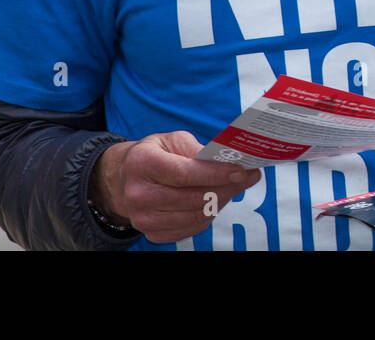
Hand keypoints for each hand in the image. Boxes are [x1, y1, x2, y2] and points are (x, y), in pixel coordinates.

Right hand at [89, 131, 260, 242]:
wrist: (126, 179)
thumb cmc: (155, 155)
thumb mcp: (171, 140)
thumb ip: (197, 149)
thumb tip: (227, 161)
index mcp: (141, 162)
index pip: (183, 173)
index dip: (215, 173)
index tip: (240, 171)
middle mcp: (138, 193)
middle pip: (191, 198)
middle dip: (226, 188)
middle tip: (248, 177)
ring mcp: (142, 218)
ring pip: (194, 216)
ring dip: (221, 201)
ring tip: (234, 187)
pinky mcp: (151, 234)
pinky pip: (190, 229)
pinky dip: (208, 215)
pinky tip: (216, 200)